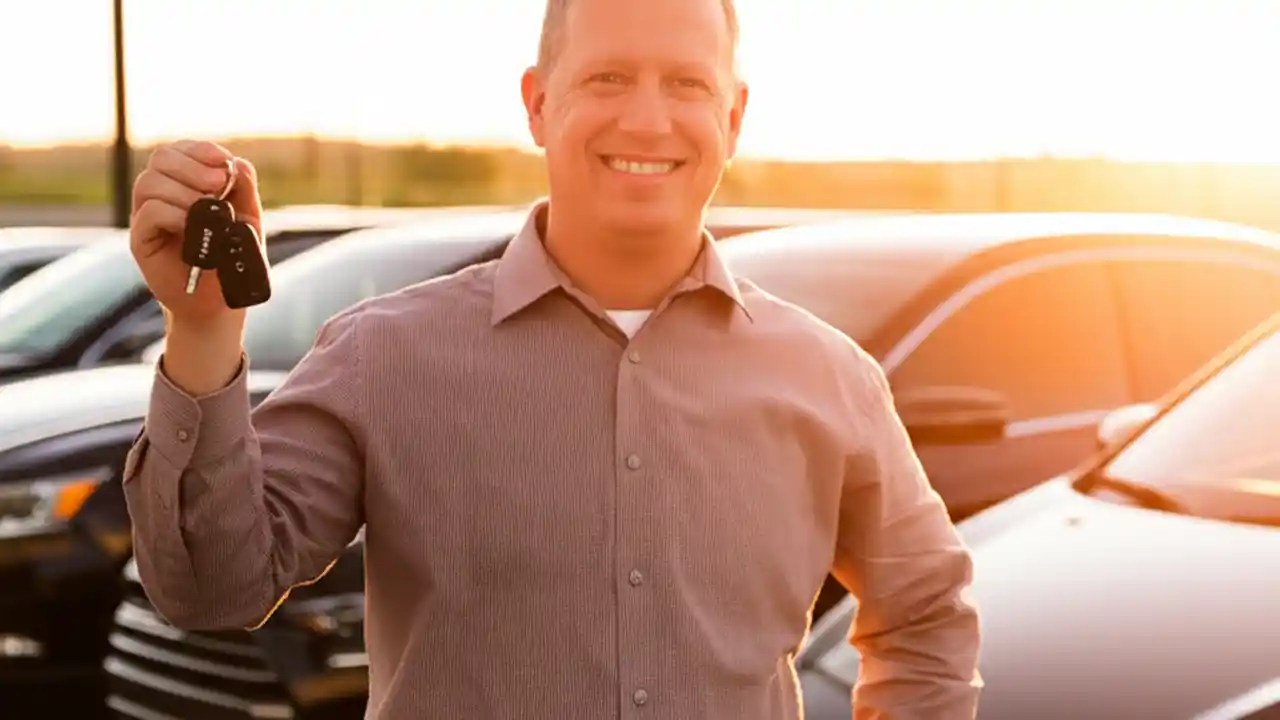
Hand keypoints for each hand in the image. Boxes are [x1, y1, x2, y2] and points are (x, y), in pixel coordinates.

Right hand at [129, 140, 263, 328]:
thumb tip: (237, 164)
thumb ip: (244, 189)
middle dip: (193, 166)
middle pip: (161, 157)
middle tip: (217, 186)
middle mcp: (162, 195)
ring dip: (183, 191)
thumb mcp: (247, 219)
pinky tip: (191, 226)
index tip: (224, 162)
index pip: (179, 150)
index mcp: (184, 183)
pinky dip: (173, 213)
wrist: (220, 300)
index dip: (200, 149)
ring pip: (150, 182)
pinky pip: (148, 213)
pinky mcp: (141, 240)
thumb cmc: (231, 257)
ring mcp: (148, 216)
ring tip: (207, 210)